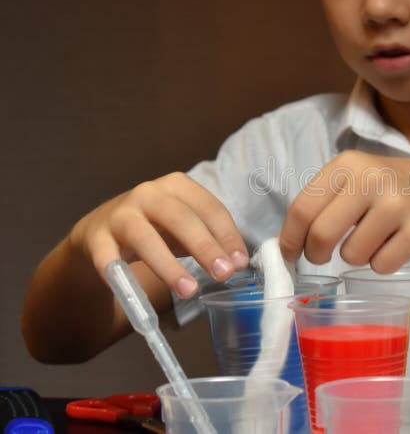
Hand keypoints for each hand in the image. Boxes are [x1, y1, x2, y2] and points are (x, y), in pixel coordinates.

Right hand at [71, 172, 248, 297]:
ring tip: (189, 291)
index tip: (240, 263)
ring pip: (145, 237)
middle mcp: (148, 193)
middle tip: (224, 274)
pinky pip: (107, 258)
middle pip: (181, 219)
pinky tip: (134, 295)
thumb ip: (210, 239)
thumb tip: (237, 262)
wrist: (100, 230)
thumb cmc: (155, 228)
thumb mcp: (185, 227)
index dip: (227, 235)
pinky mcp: (96, 237)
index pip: (209, 208)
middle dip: (205, 247)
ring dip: (169, 266)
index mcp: (177, 185)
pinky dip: (119, 274)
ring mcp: (119, 213)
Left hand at [279, 151, 409, 272]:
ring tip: (375, 239)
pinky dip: (383, 263)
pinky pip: (381, 265)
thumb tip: (288, 243)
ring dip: (357, 257)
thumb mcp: (358, 177)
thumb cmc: (394, 188)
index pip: (303, 208)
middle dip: (316, 254)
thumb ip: (325, 201)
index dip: (290, 238)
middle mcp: (371, 180)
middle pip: (321, 235)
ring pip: (351, 255)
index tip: (290, 254)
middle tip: (323, 257)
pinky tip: (396, 244)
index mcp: (348, 165)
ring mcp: (396, 206)